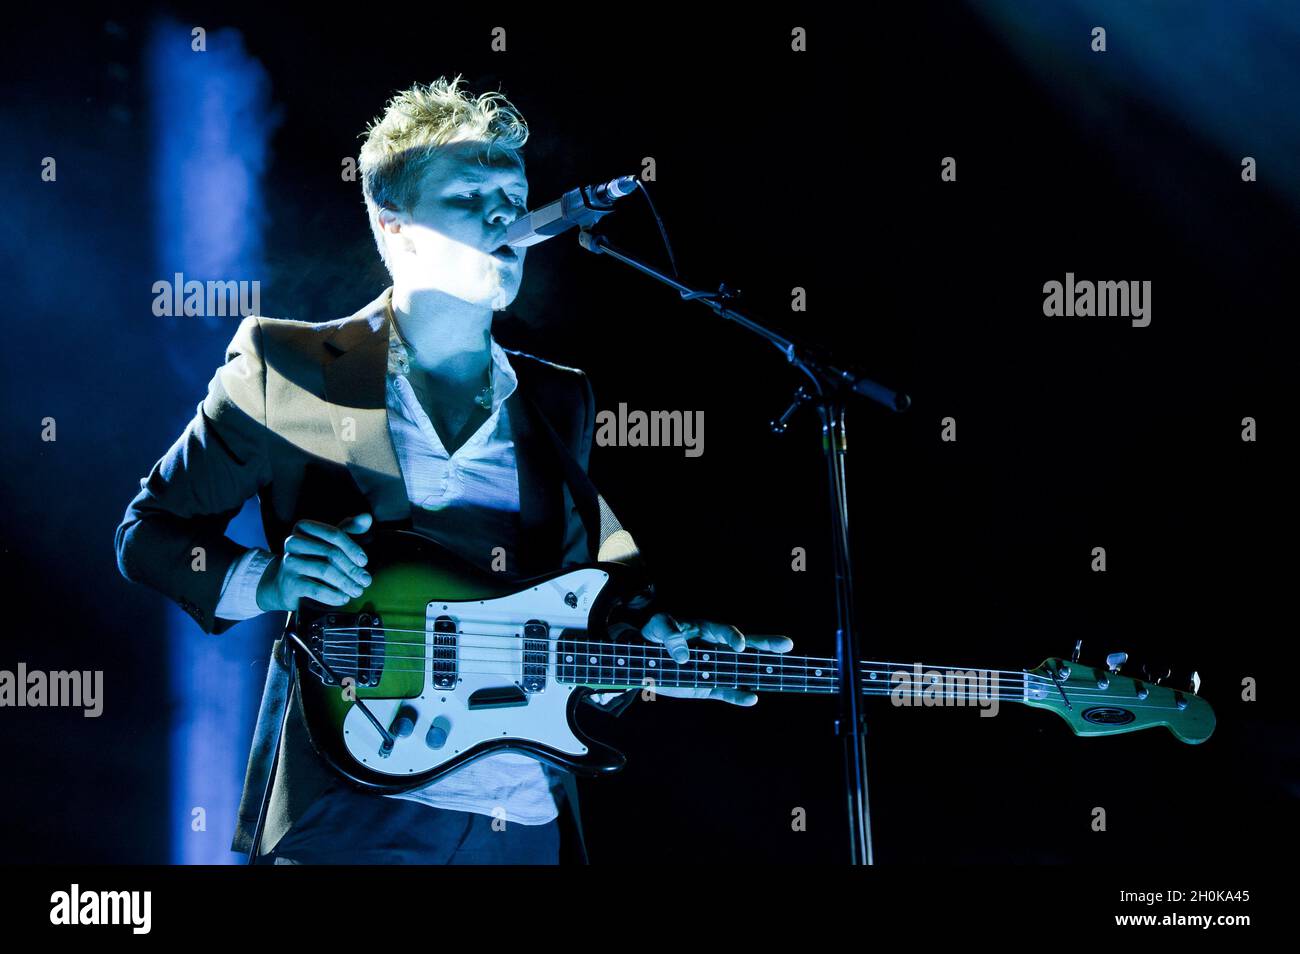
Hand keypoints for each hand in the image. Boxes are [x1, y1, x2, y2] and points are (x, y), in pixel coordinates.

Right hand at [256, 513, 372, 612]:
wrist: (282, 583)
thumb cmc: (311, 558)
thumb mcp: (327, 541)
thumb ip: (348, 528)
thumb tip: (367, 517)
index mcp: (304, 527)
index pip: (334, 534)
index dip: (352, 548)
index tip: (364, 562)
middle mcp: (293, 542)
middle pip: (331, 553)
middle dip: (352, 568)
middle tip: (366, 581)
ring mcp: (289, 562)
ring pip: (325, 570)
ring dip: (346, 582)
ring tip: (357, 591)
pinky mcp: (289, 582)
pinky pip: (316, 589)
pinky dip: (333, 595)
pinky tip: (343, 599)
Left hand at [638, 612, 794, 705]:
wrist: (643, 657)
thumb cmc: (653, 634)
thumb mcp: (657, 626)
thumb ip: (670, 635)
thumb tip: (684, 656)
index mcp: (706, 629)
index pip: (724, 631)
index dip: (732, 636)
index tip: (738, 645)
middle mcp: (715, 647)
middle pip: (747, 645)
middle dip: (766, 645)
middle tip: (787, 645)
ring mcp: (714, 668)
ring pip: (742, 669)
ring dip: (759, 673)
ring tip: (780, 676)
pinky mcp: (707, 686)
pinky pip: (726, 691)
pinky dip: (738, 695)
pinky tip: (752, 698)